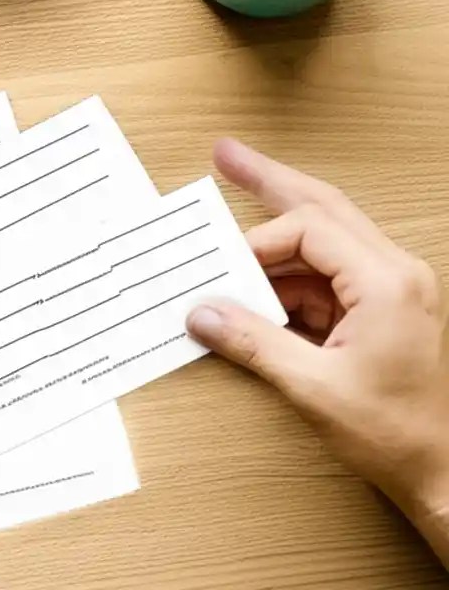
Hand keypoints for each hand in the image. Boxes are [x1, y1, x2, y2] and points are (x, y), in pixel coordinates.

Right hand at [185, 138, 448, 564]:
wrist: (444, 473)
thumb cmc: (400, 433)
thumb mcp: (314, 387)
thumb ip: (253, 342)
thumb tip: (203, 312)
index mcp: (387, 282)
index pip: (309, 230)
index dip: (257, 245)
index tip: (219, 275)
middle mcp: (392, 274)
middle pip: (322, 209)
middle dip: (271, 182)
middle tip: (227, 155)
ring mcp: (387, 292)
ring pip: (321, 243)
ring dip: (271, 247)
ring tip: (223, 241)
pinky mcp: (376, 315)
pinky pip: (321, 283)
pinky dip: (283, 287)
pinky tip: (250, 298)